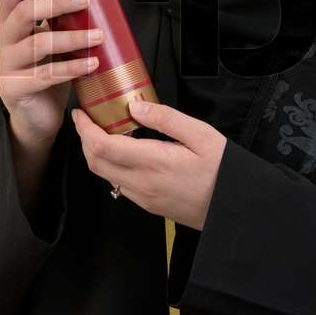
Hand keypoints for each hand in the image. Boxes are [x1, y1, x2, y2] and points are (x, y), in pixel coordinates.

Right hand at [0, 0, 104, 148]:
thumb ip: (55, 23)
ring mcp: (6, 67)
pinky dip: (71, 66)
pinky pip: (46, 74)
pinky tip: (91, 63)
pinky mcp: (16, 89)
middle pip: (21, 12)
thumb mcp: (49, 44)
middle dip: (54, 2)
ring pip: (37, 44)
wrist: (35, 121)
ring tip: (98, 36)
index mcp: (8, 25)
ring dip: (71, 37)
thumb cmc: (45, 77)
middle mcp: (2, 42)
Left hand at [71, 99, 226, 229]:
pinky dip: (111, 167)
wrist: (234, 208)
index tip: (81, 114)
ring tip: (103, 133)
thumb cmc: (223, 171)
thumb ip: (166, 118)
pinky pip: (120, 186)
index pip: (103, 146)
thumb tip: (136, 106)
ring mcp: (144, 198)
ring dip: (96, 154)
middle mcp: (143, 184)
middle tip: (86, 121)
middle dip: (84, 140)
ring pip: (105, 176)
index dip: (84, 129)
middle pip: (96, 163)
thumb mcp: (201, 134)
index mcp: (153, 162)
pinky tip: (123, 153)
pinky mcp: (149, 205)